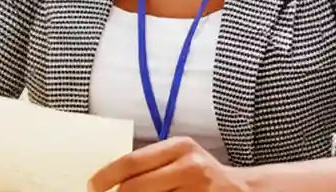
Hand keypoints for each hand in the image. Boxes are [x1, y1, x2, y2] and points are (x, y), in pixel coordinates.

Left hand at [88, 137, 250, 191]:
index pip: (131, 161)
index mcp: (180, 147)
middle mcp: (190, 166)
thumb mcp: (180, 160)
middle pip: (136, 188)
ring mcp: (199, 191)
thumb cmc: (202, 176)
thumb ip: (151, 166)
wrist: (244, 191)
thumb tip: (106, 181)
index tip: (91, 187)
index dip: (105, 177)